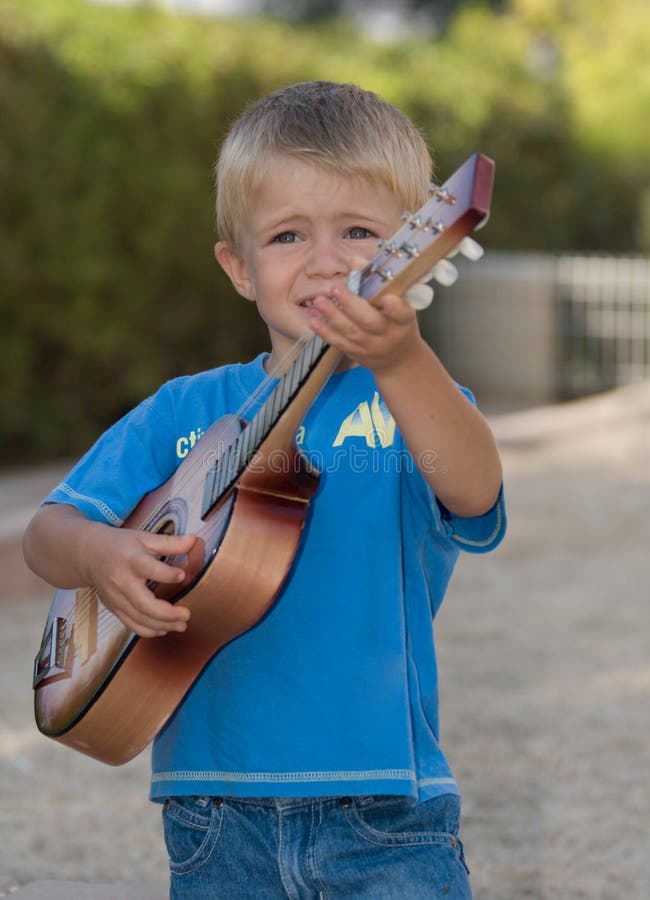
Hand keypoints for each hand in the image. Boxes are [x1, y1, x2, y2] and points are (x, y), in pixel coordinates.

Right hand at [81, 525, 195, 637]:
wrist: (89, 555)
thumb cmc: (120, 545)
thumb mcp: (144, 538)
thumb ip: (169, 542)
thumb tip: (193, 541)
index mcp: (131, 559)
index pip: (149, 569)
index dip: (167, 574)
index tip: (182, 576)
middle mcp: (121, 581)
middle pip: (143, 604)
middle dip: (167, 613)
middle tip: (187, 614)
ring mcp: (115, 598)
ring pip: (138, 619)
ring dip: (162, 626)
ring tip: (181, 625)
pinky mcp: (113, 608)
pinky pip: (131, 625)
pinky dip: (148, 631)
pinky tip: (164, 629)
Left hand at [309, 268, 424, 374]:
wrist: (399, 358)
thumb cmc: (396, 322)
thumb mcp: (398, 302)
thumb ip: (377, 281)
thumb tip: (354, 260)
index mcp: (403, 320)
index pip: (402, 313)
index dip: (395, 307)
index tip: (387, 298)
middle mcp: (388, 335)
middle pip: (370, 322)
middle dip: (351, 305)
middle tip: (336, 290)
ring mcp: (372, 347)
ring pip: (351, 332)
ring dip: (333, 316)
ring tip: (319, 301)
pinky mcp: (358, 354)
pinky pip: (340, 343)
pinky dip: (326, 333)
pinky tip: (314, 322)